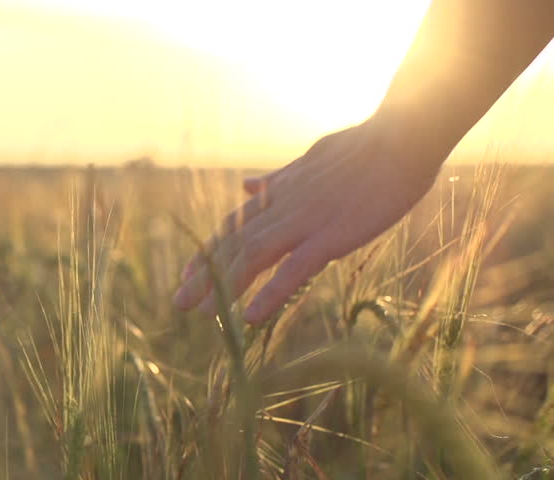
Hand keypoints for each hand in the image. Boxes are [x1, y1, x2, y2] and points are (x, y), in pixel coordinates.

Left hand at [173, 117, 444, 324]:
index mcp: (281, 193)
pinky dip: (270, 293)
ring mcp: (305, 221)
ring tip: (200, 313)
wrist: (401, 136)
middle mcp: (284, 208)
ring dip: (224, 286)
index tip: (187, 271)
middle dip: (204, 274)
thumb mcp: (309, 160)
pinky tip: (249, 316)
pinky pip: (294, 269)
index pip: (235, 225)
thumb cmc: (365, 147)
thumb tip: (246, 186)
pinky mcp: (332, 235)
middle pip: (235, 244)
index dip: (210, 249)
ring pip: (253, 256)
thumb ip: (277, 179)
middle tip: (178, 302)